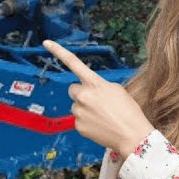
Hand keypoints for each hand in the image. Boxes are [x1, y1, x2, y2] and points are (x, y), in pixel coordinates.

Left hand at [42, 40, 154, 156]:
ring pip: (76, 105)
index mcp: (94, 83)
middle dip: (81, 93)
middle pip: (73, 89)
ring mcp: (79, 111)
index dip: (58, 51)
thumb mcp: (116, 90)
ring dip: (85, 108)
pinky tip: (100, 125)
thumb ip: (98, 86)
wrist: (133, 136)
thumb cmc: (129, 111)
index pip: (74, 63)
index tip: (46, 43)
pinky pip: (78, 120)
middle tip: (97, 102)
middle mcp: (83, 95)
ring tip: (103, 116)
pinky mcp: (78, 125)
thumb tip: (88, 90)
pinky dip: (87, 122)